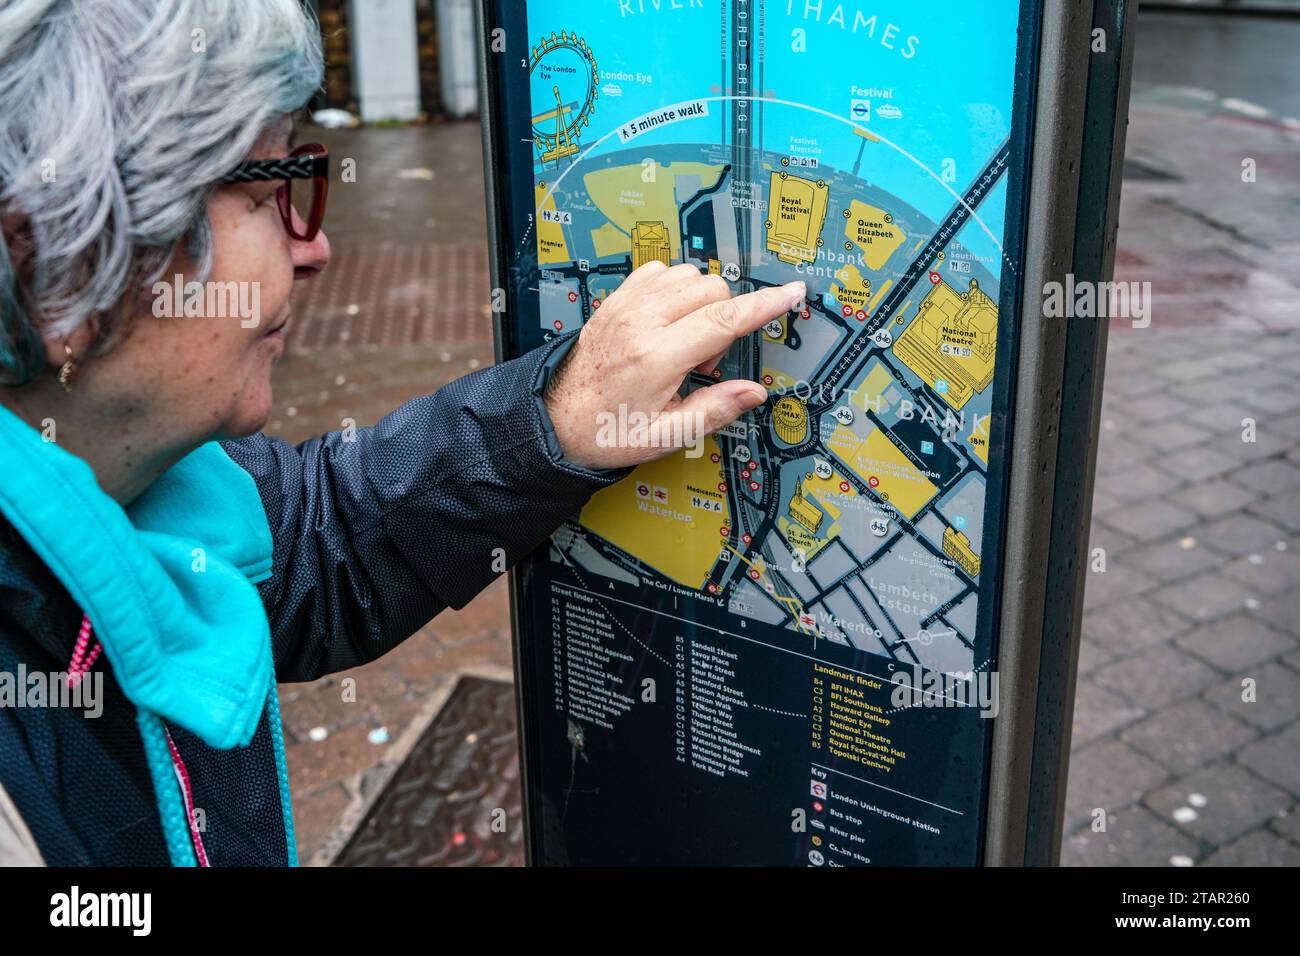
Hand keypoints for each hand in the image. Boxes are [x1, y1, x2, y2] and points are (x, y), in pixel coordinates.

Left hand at [544, 261, 805, 469]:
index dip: (764, 304)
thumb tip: (753, 392)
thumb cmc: (607, 430)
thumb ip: (713, 410)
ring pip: (688, 275)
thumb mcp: (665, 436)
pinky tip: (668, 321)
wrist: (557, 419)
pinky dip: (675, 289)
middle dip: (725, 317)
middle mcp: (640, 323)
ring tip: (683, 342)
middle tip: (704, 360)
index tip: (791, 293)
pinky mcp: (615, 299)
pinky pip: (659, 271)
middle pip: (712, 290)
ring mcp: (625, 306)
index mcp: (657, 358)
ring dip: (700, 302)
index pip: (724, 320)